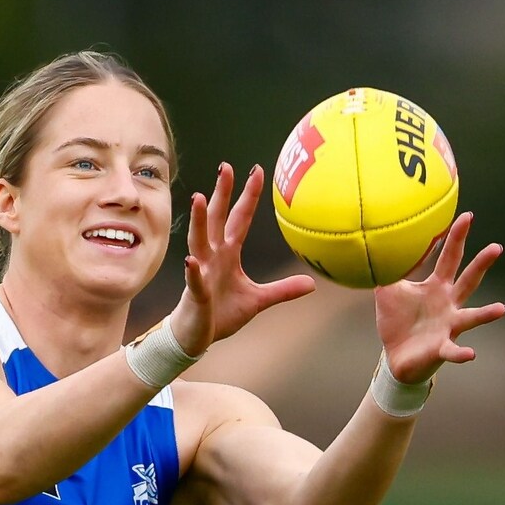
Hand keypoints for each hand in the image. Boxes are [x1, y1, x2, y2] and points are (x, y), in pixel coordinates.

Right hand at [170, 163, 316, 355]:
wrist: (196, 336)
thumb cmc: (221, 314)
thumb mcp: (258, 300)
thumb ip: (283, 290)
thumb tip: (312, 283)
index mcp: (228, 254)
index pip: (239, 219)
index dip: (248, 195)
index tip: (255, 170)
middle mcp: (213, 257)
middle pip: (217, 219)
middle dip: (221, 194)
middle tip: (225, 167)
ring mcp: (202, 273)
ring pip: (200, 241)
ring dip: (199, 221)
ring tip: (199, 197)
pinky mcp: (196, 294)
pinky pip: (195, 280)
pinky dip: (193, 270)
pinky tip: (192, 260)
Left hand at [374, 211, 504, 383]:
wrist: (396, 356)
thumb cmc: (396, 321)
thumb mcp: (387, 290)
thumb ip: (387, 268)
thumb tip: (375, 243)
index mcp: (437, 287)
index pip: (449, 257)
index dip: (456, 237)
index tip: (467, 216)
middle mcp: (449, 304)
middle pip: (469, 280)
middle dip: (482, 264)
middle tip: (496, 247)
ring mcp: (449, 326)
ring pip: (471, 317)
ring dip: (486, 314)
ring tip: (502, 309)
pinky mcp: (442, 348)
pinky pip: (453, 351)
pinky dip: (462, 353)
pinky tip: (471, 354)